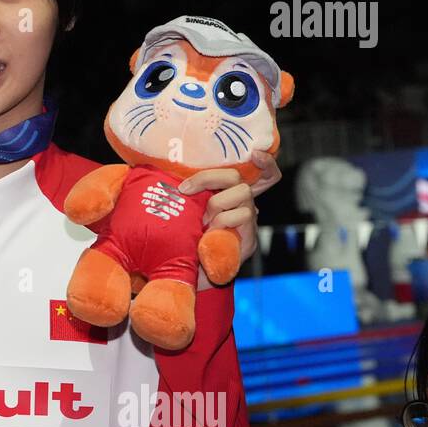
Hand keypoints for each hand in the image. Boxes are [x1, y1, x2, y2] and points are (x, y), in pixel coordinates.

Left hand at [178, 149, 280, 266]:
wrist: (195, 273)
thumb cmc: (189, 239)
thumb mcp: (189, 214)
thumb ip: (188, 197)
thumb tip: (163, 178)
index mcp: (229, 195)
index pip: (258, 173)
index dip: (264, 162)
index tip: (255, 153)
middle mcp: (242, 203)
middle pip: (237, 177)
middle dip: (209, 178)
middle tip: (186, 190)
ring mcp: (248, 218)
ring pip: (242, 192)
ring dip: (216, 203)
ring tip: (203, 220)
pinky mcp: (249, 235)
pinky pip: (242, 215)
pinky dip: (223, 220)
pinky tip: (211, 232)